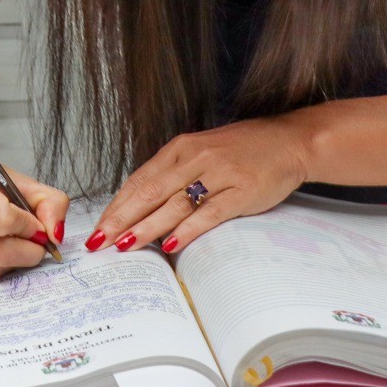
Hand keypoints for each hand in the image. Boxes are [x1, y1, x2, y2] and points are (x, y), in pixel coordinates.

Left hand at [88, 115, 309, 256]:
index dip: (117, 205)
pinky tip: (171, 244)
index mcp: (181, 147)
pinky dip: (187, 230)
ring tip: (125, 245)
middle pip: (150, 192)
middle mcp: (195, 157)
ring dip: (147, 226)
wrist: (288, 141)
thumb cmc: (242, 149)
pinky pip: (209, 213)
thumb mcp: (201, 152)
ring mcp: (218, 174)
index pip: (140, 179)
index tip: (99, 227)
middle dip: (122, 219)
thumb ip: (174, 174)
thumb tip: (140, 205)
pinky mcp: (241, 191)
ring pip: (174, 204)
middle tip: (99, 242)